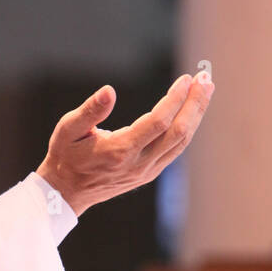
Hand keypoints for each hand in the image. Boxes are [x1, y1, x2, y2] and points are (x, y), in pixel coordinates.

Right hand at [37, 72, 213, 216]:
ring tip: (205, 89)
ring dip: (196, 114)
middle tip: (205, 78)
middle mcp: (138, 164)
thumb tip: (109, 91)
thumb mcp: (67, 129)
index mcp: (119, 151)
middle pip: (178, 132)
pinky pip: (175, 149)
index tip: (184, 79)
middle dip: (195, 104)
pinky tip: (192, 110)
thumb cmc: (65, 156)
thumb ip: (90, 110)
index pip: (158, 123)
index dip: (175, 99)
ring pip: (181, 142)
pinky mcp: (149, 173)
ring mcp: (146, 171)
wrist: (67, 192)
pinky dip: (188, 127)